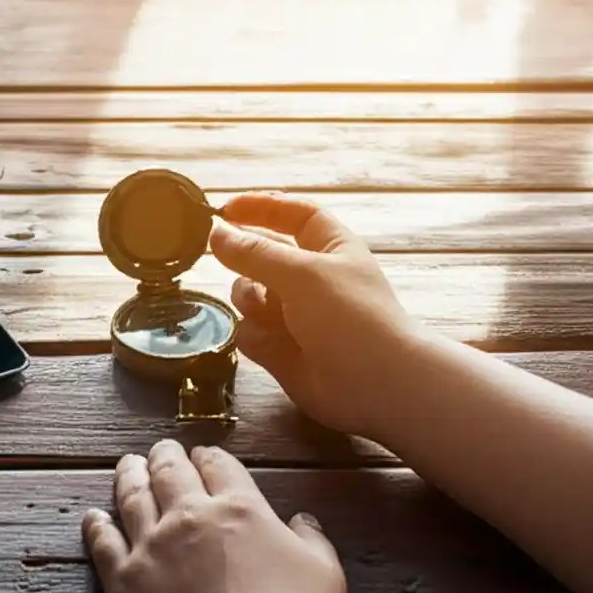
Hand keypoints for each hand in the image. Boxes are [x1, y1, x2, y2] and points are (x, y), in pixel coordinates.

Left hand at [83, 440, 345, 592]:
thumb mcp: (325, 576)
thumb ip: (313, 540)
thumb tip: (303, 520)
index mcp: (239, 508)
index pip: (219, 465)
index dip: (211, 456)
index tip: (205, 455)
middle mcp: (189, 517)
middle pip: (170, 471)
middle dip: (166, 456)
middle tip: (161, 450)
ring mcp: (151, 547)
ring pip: (132, 496)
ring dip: (129, 475)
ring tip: (127, 465)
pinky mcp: (124, 582)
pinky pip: (103, 543)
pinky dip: (96, 525)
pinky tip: (93, 517)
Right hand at [210, 193, 425, 436]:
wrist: (376, 384)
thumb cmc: (349, 317)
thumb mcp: (301, 274)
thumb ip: (254, 253)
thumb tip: (216, 232)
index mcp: (328, 247)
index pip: (291, 214)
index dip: (260, 207)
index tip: (224, 208)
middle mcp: (310, 278)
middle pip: (262, 255)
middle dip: (245, 260)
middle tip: (225, 261)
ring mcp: (294, 315)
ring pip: (249, 295)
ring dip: (249, 299)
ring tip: (264, 311)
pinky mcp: (281, 349)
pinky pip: (250, 332)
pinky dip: (256, 335)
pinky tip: (271, 344)